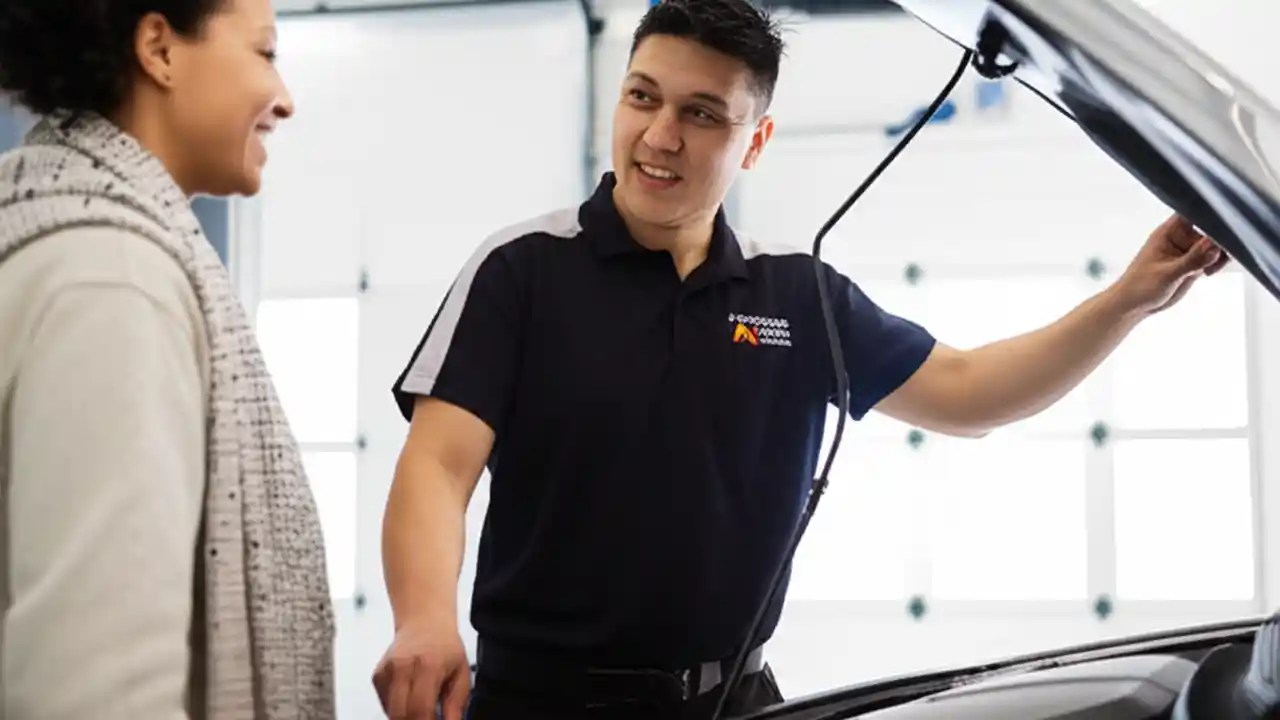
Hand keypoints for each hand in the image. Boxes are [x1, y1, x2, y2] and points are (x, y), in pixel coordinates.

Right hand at [373, 621, 471, 719]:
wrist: (424, 622)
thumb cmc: (445, 646)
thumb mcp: (461, 672)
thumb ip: (456, 702)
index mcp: (428, 665)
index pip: (420, 708)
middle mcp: (403, 667)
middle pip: (401, 714)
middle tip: (427, 717)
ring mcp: (387, 671)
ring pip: (391, 712)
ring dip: (405, 717)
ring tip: (421, 708)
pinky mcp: (378, 675)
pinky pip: (385, 704)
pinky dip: (397, 708)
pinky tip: (410, 697)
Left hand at [1114, 214, 1229, 315]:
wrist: (1133, 305)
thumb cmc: (1140, 286)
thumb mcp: (1168, 273)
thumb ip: (1193, 259)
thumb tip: (1215, 246)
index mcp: (1169, 232)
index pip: (1192, 212)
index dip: (1209, 211)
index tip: (1225, 221)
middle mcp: (1180, 238)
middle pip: (1209, 227)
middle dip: (1220, 237)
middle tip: (1219, 254)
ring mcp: (1187, 251)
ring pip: (1214, 244)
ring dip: (1220, 253)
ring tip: (1211, 268)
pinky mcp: (1193, 263)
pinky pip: (1212, 257)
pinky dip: (1217, 263)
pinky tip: (1209, 272)